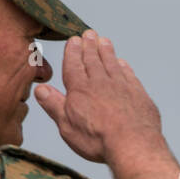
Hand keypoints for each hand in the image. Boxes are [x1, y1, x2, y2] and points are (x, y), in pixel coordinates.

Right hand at [35, 30, 169, 174]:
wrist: (133, 144)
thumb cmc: (98, 140)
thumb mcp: (67, 125)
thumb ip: (54, 105)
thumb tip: (40, 89)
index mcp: (80, 89)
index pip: (74, 64)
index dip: (73, 51)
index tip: (74, 40)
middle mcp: (101, 83)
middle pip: (93, 60)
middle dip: (89, 46)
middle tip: (89, 34)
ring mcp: (122, 87)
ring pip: (112, 63)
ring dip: (107, 51)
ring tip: (104, 41)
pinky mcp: (139, 95)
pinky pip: (130, 75)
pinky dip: (124, 67)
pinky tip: (122, 63)